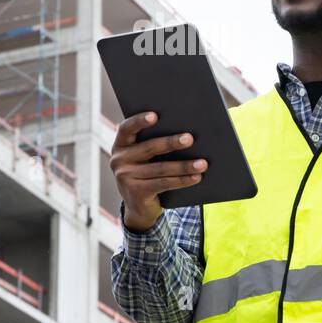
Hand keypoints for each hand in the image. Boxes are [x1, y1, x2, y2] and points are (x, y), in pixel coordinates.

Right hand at [108, 111, 208, 231]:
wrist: (138, 207)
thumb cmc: (146, 173)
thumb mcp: (144, 158)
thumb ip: (153, 144)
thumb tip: (184, 134)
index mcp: (120, 145)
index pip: (126, 128)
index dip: (139, 121)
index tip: (155, 115)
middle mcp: (119, 160)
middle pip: (149, 148)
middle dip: (171, 143)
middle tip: (190, 138)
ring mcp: (126, 178)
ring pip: (160, 168)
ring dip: (184, 165)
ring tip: (203, 163)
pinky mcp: (137, 193)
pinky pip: (164, 184)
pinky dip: (183, 180)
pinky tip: (196, 177)